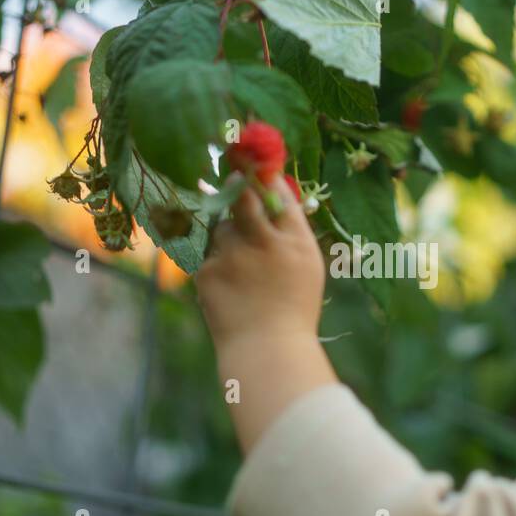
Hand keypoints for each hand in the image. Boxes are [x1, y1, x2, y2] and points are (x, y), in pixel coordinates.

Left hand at [195, 173, 325, 350]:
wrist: (267, 350)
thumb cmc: (293, 308)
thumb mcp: (307, 267)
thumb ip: (291, 231)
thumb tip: (273, 194)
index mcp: (296, 241)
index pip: (278, 194)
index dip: (264, 176)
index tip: (254, 165)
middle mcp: (265, 243)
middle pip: (243, 197)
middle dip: (236, 185)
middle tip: (231, 180)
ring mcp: (233, 257)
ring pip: (221, 229)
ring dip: (227, 240)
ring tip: (242, 271)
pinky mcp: (208, 272)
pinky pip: (209, 257)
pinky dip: (216, 268)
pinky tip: (230, 291)